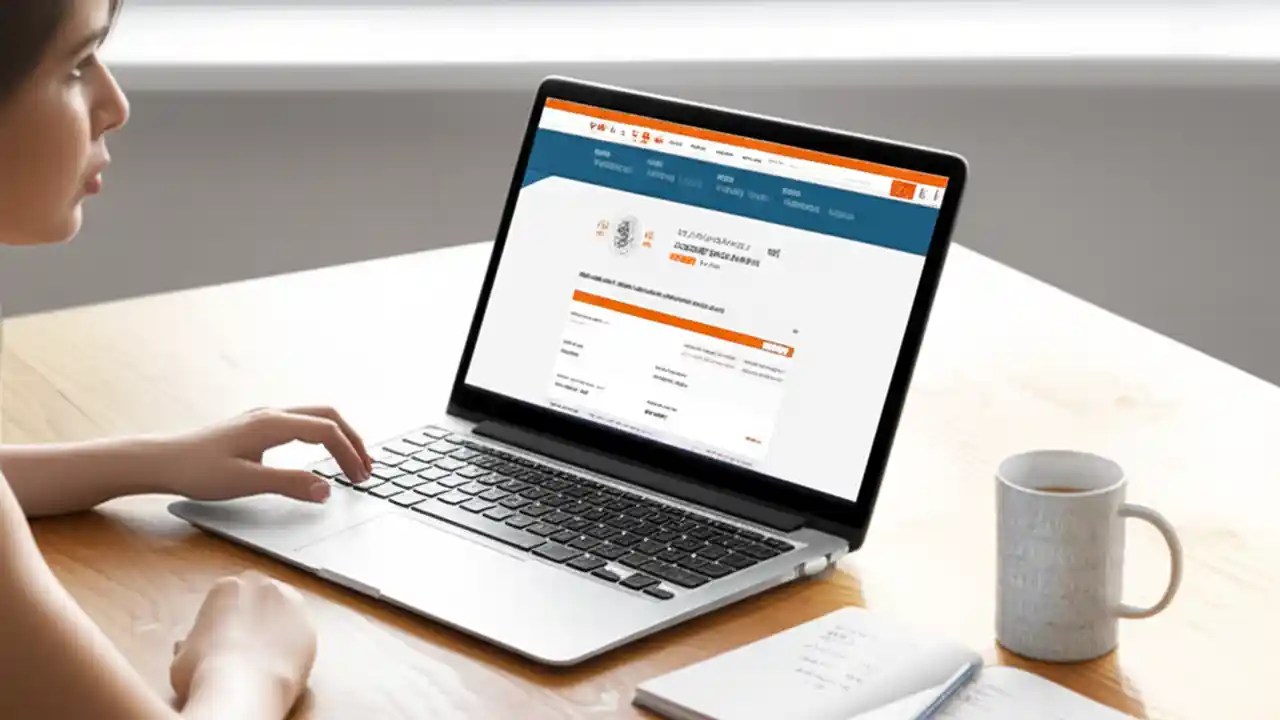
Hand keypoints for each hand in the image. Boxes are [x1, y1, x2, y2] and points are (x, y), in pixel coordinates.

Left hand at [163, 406, 373, 503]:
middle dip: (352, 440)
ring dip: (338, 437)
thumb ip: (289, 484)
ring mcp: (264, 418)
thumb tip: (326, 489)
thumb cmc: (198, 471)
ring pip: (315, 417)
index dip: (349, 453)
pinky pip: (301, 424)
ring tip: (352, 462)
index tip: (361, 478)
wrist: (161, 460)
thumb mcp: (246, 482)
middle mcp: (272, 414)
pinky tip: (320, 456)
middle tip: (367, 468)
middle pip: (328, 416)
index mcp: (273, 424)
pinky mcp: (256, 427)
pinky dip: (321, 438)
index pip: (327, 431)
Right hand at [171, 572, 317, 718]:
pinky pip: (301, 632)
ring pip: (284, 611)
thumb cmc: (204, 672)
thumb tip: (185, 645)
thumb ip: (189, 644)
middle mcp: (261, 586)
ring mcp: (290, 603)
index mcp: (226, 588)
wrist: (240, 686)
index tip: (225, 636)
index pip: (229, 596)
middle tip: (249, 643)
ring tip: (267, 654)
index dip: (227, 618)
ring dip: (278, 627)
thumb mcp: (183, 658)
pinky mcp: (309, 625)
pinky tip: (283, 662)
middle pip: (260, 598)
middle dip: (256, 616)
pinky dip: (293, 644)